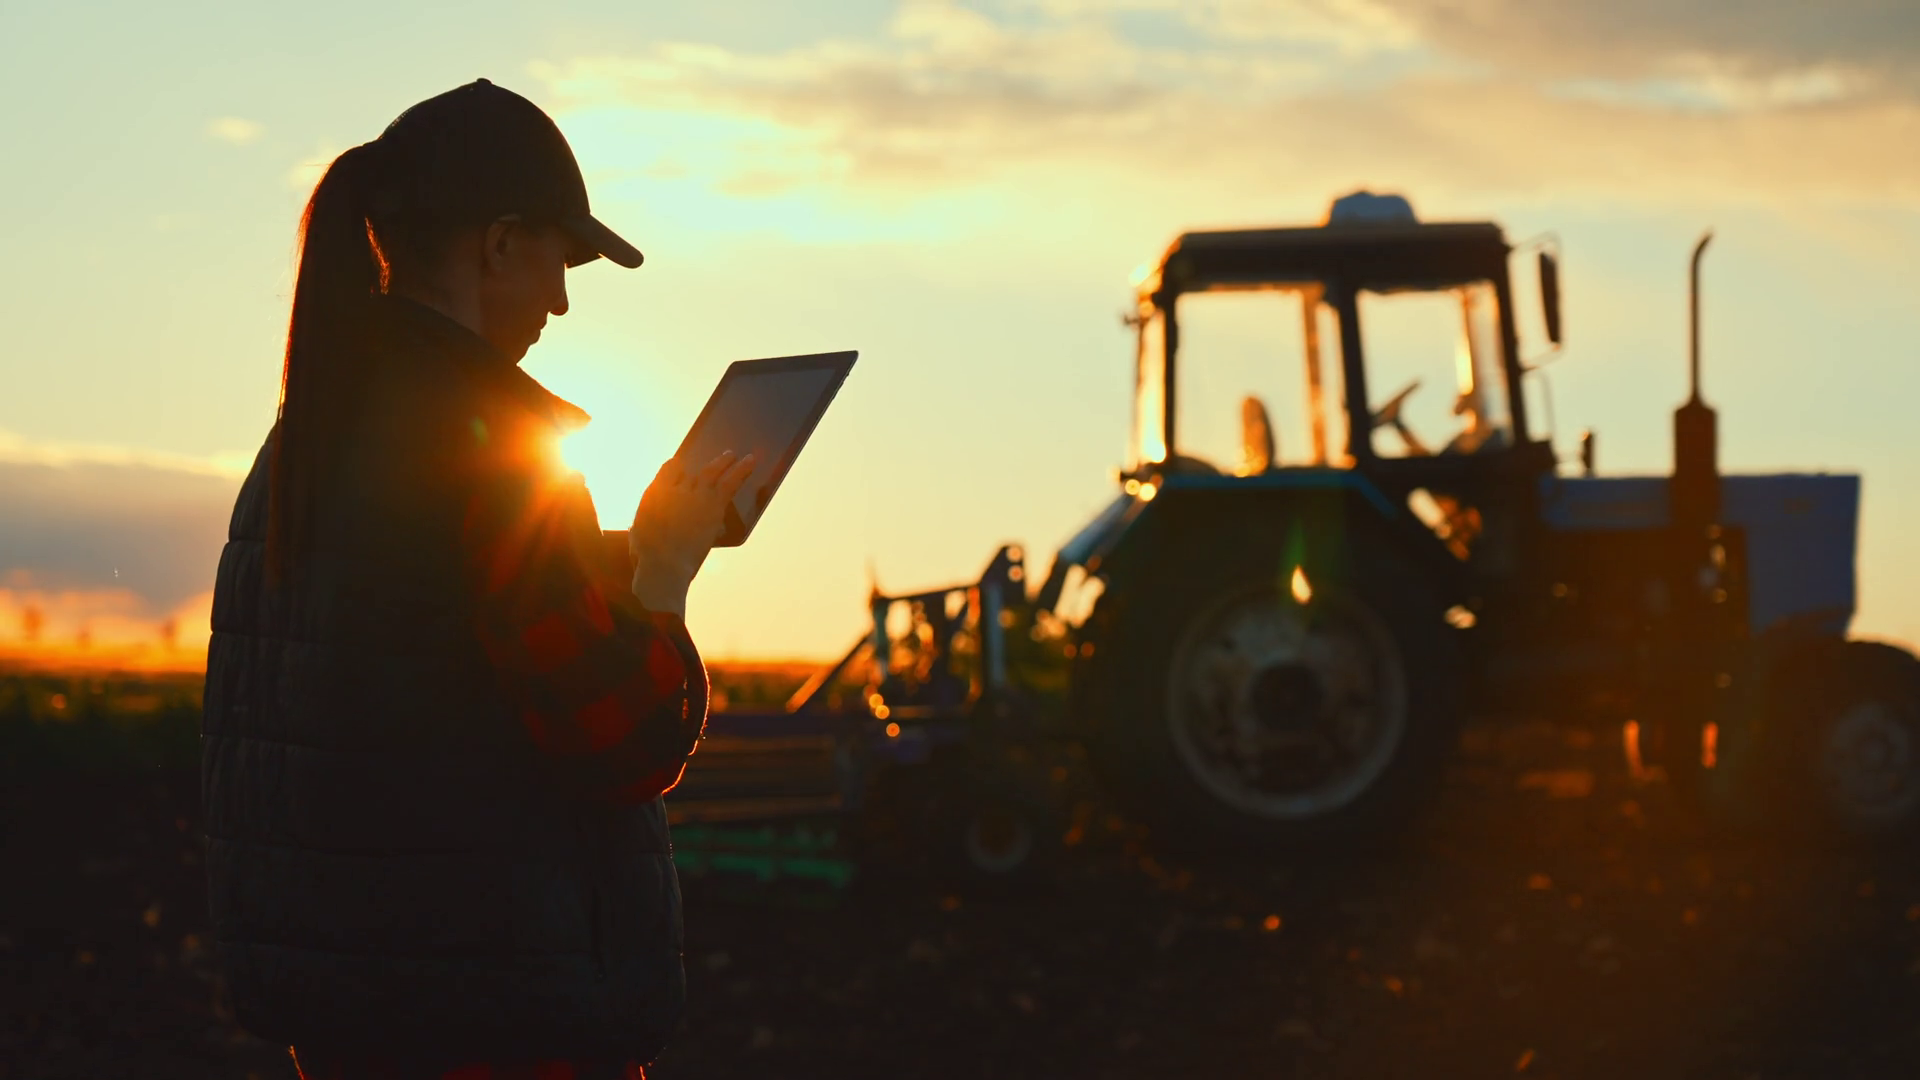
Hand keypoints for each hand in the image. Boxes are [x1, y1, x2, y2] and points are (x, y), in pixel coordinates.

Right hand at [628, 451, 756, 617]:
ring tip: (732, 454)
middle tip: (706, 462)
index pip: (668, 470)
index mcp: (655, 493)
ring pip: (712, 471)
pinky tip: (751, 461)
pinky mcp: (713, 505)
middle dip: (698, 465)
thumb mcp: (639, 534)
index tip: (680, 465)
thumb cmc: (648, 555)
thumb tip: (644, 525)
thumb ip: (645, 523)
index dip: (675, 467)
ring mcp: (695, 495)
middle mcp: (675, 488)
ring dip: (723, 461)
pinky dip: (742, 470)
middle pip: (691, 470)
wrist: (664, 563)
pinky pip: (731, 482)